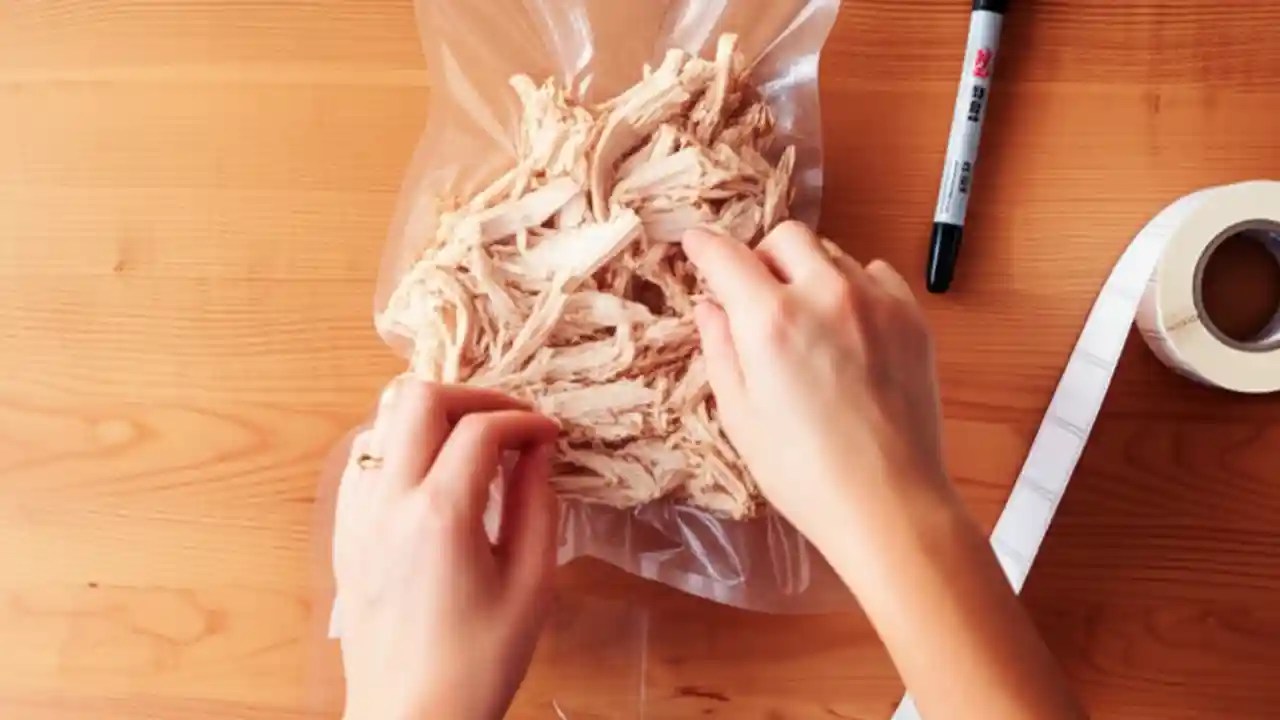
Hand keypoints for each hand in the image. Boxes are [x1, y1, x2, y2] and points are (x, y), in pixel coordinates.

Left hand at [334, 380, 559, 719]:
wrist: (410, 719)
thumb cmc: (479, 663)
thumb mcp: (530, 585)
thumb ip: (538, 505)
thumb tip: (539, 450)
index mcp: (440, 515)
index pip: (482, 428)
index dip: (525, 420)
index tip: (551, 435)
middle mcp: (388, 503)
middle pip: (419, 398)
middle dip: (473, 396)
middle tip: (510, 423)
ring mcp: (357, 516)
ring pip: (382, 421)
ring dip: (432, 418)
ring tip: (472, 445)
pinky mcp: (345, 534)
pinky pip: (365, 462)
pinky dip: (401, 448)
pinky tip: (431, 477)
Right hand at [685, 223, 1085, 719]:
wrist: (889, 504)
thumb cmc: (803, 473)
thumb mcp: (741, 415)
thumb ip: (720, 348)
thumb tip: (710, 305)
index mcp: (770, 321)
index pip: (727, 256)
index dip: (704, 247)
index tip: (695, 244)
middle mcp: (825, 295)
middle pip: (787, 238)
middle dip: (764, 257)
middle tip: (758, 296)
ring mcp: (876, 301)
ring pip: (833, 254)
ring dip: (810, 273)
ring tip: (807, 322)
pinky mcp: (912, 317)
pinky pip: (876, 275)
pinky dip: (855, 289)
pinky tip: (848, 331)